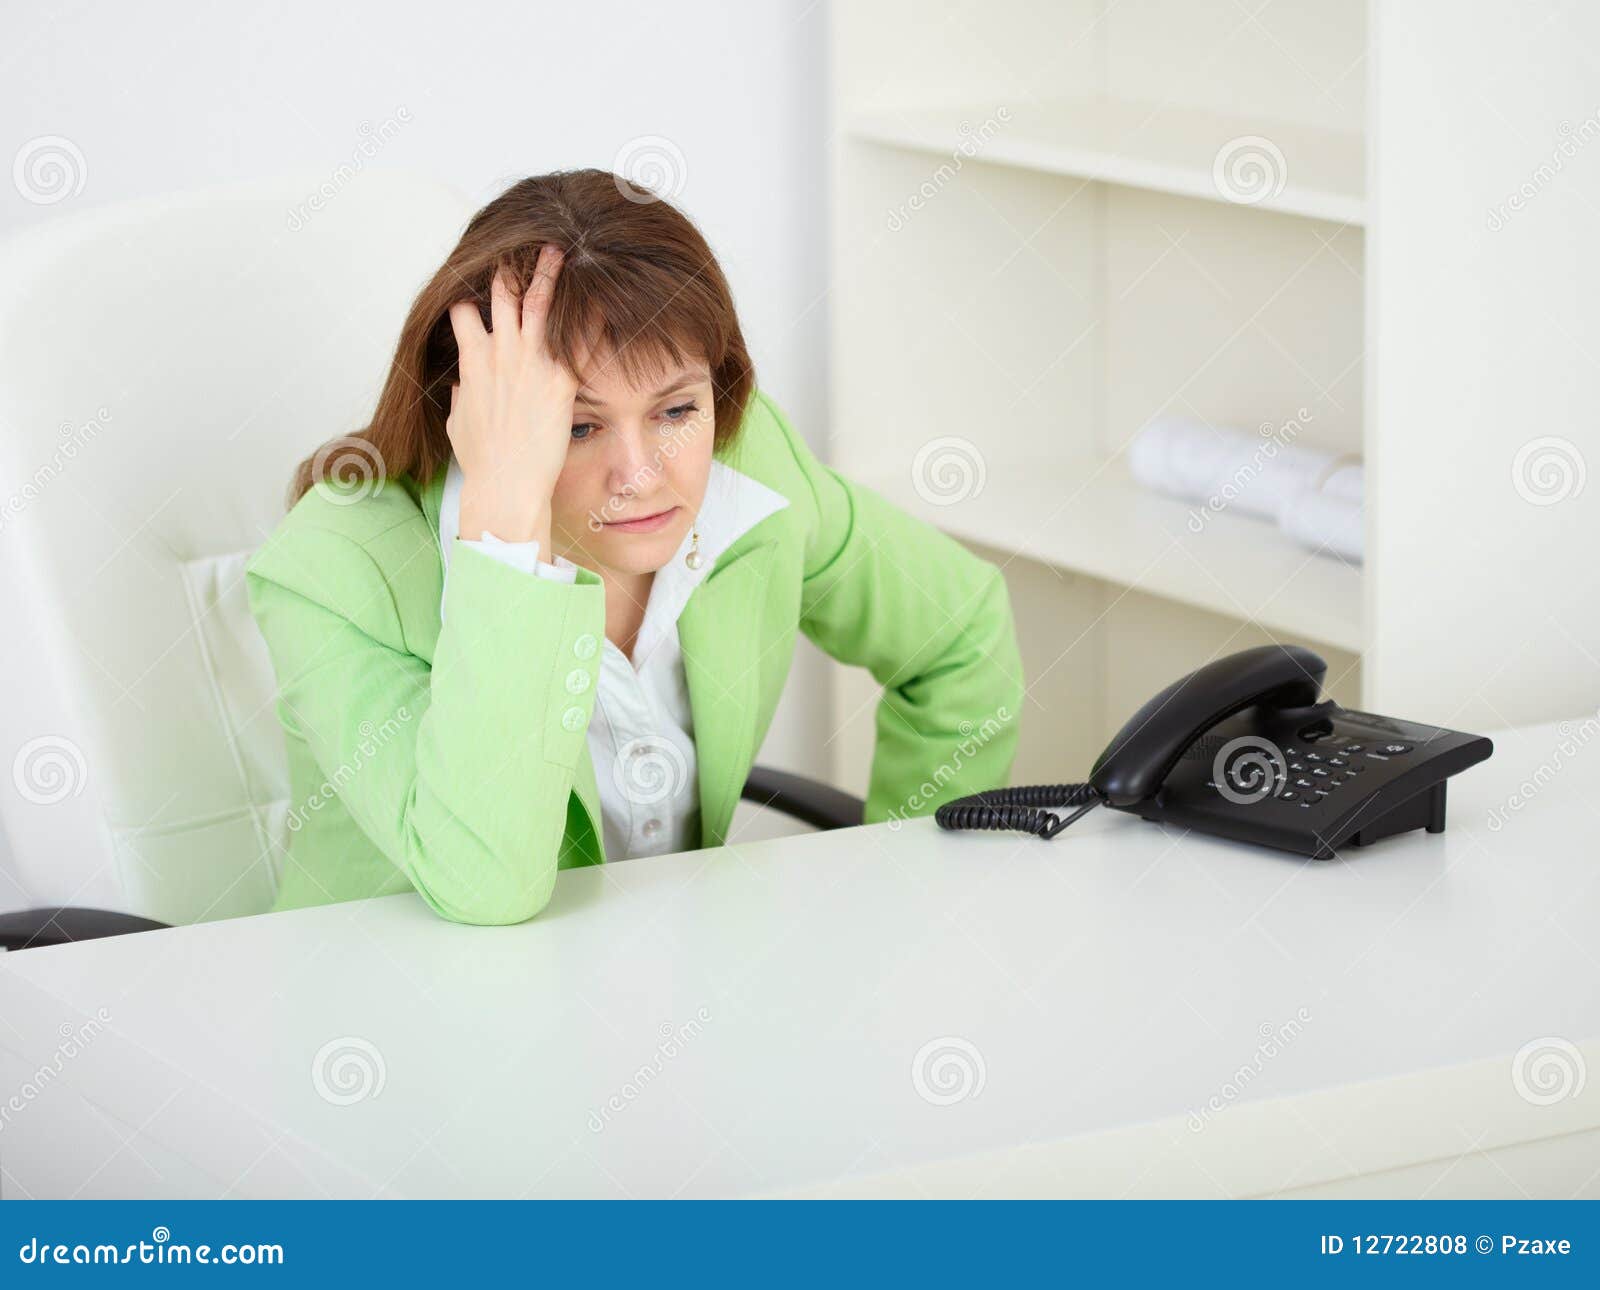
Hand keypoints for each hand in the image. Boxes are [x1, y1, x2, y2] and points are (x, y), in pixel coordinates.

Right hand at [446, 244, 575, 549]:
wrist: (506, 485)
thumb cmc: (483, 463)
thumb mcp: (458, 427)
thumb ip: (459, 400)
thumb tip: (456, 391)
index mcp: (472, 362)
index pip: (465, 314)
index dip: (472, 298)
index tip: (481, 286)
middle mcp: (500, 353)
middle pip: (503, 295)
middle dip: (511, 269)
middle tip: (522, 245)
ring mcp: (531, 362)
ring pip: (539, 302)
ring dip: (547, 273)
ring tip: (557, 249)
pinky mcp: (561, 378)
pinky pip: (579, 336)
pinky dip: (589, 314)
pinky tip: (603, 296)